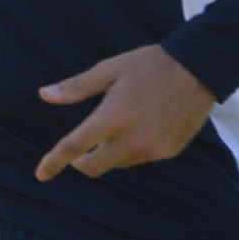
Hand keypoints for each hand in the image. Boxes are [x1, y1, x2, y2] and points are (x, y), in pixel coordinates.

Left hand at [34, 44, 214, 181]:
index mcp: (113, 117)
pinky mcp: (169, 152)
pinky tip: (136, 129)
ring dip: (107, 154)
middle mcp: (132, 140)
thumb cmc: (148, 65)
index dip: (54, 162)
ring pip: (117, 164)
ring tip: (113, 127)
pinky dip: (128, 150)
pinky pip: (139, 159)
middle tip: (78, 149)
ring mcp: (153, 149)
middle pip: (95, 167)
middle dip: (80, 162)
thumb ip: (76, 87)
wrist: (197, 70)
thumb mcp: (108, 69)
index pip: (75, 147)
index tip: (40, 174)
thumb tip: (44, 95)